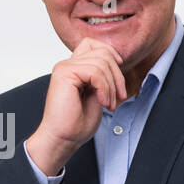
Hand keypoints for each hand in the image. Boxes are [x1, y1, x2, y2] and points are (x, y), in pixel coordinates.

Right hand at [25, 37, 126, 176]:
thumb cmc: (77, 123)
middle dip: (117, 74)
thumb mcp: (97, 94)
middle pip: (102, 52)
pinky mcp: (64, 73)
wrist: (63, 139)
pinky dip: (105, 88)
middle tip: (120, 96)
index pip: (92, 44)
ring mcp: (64, 67)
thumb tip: (115, 62)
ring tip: (109, 104)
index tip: (119, 69)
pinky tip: (103, 102)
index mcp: (73, 68)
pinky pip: (95, 71)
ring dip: (111, 85)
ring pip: (101, 62)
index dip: (110, 52)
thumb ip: (102, 76)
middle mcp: (67, 65)